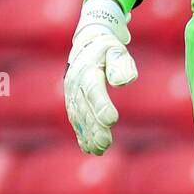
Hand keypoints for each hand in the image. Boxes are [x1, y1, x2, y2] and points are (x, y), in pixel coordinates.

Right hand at [64, 0, 137, 154]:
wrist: (87, 44)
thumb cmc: (108, 49)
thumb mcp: (117, 50)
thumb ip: (121, 64)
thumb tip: (123, 82)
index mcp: (88, 70)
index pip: (94, 90)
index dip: (101, 106)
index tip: (111, 120)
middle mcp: (75, 84)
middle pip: (86, 109)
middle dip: (95, 128)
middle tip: (105, 144)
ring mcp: (71, 94)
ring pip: (79, 117)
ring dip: (88, 135)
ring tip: (98, 150)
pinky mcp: (72, 101)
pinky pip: (75, 119)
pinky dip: (81, 134)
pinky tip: (88, 147)